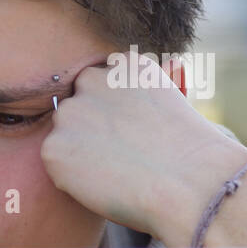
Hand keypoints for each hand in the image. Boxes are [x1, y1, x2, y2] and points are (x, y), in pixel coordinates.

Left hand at [39, 54, 246, 240]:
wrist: (191, 182)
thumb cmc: (189, 153)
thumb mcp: (166, 103)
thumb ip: (133, 98)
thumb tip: (115, 113)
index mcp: (125, 64)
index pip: (99, 87)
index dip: (111, 116)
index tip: (130, 134)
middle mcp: (93, 80)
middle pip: (76, 107)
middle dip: (89, 130)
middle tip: (121, 156)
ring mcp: (70, 112)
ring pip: (64, 134)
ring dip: (78, 151)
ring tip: (116, 169)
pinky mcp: (55, 146)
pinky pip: (56, 164)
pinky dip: (72, 177)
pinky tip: (104, 182)